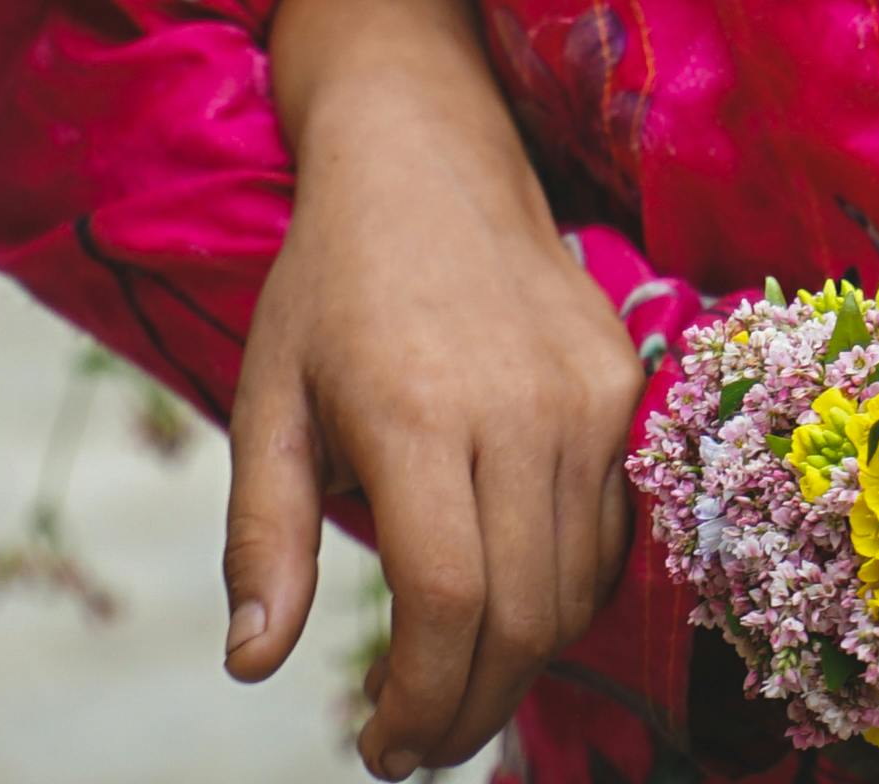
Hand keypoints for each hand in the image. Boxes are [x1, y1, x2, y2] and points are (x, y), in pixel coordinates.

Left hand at [235, 0, 647, 773]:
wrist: (427, 155)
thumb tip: (253, 667)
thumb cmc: (330, 284)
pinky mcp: (625, 388)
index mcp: (413, 406)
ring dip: (518, 667)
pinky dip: (563, 598)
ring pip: (576, 590)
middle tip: (412, 742)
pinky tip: (505, 609)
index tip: (375, 742)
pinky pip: (611, 536)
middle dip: (468, 707)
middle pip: (524, 616)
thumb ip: (263, 535)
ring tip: (451, 687)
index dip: (418, 696)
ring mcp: (586, 396)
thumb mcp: (267, 398)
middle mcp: (516, 404)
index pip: (447, 599)